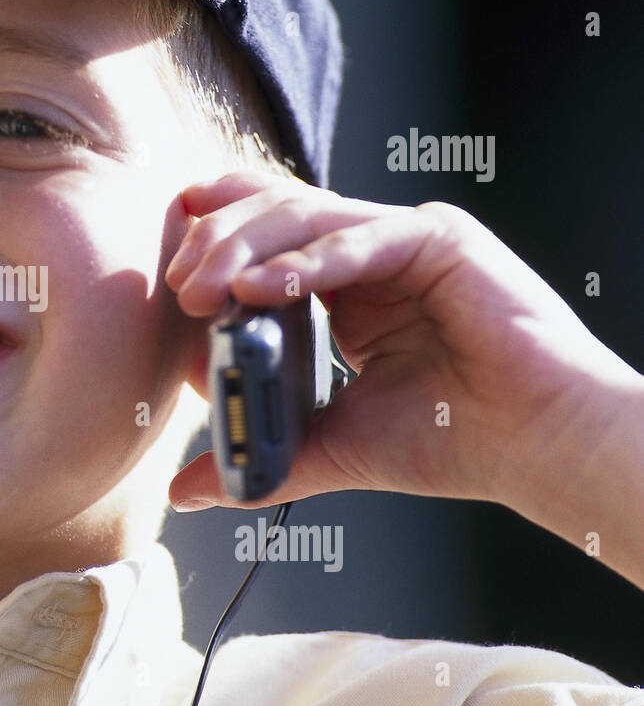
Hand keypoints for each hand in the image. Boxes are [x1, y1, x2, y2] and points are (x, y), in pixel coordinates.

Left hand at [165, 168, 642, 515]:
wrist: (537, 448)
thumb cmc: (450, 439)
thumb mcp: (330, 445)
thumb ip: (259, 457)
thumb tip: (181, 490)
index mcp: (342, 287)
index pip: (262, 247)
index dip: (212, 254)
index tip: (168, 286)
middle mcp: (368, 252)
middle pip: (274, 218)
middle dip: (217, 243)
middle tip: (177, 283)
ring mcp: (403, 238)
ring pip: (308, 215)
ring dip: (247, 246)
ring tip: (205, 285)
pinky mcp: (440, 239)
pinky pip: (362, 238)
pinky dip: (310, 261)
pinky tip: (264, 286)